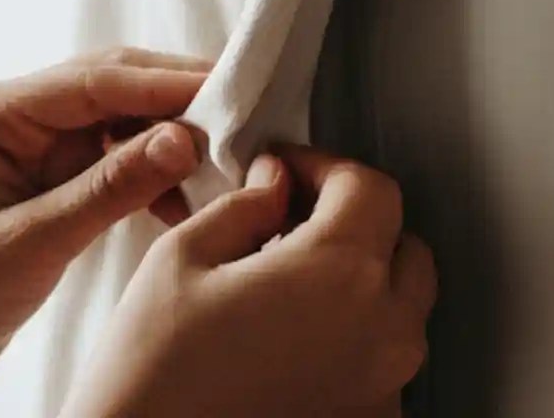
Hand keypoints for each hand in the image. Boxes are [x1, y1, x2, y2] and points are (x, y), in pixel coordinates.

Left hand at [0, 47, 210, 382]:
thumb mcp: (31, 242)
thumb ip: (109, 190)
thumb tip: (183, 140)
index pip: (96, 80)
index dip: (165, 82)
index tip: (228, 89)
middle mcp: (18, 118)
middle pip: (114, 90)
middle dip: (177, 102)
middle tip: (244, 113)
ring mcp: (37, 149)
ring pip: (122, 125)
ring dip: (170, 142)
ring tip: (226, 160)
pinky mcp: (53, 182)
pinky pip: (117, 164)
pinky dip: (153, 180)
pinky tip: (188, 203)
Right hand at [60, 145, 437, 417]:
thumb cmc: (152, 377)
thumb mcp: (181, 259)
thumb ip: (244, 207)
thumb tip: (274, 187)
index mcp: (340, 273)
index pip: (370, 188)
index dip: (324, 166)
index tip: (289, 170)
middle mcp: (381, 330)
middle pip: (401, 247)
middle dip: (352, 223)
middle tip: (293, 219)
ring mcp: (383, 386)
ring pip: (399, 308)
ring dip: (358, 281)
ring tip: (288, 283)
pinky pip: (380, 362)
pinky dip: (351, 338)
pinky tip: (291, 337)